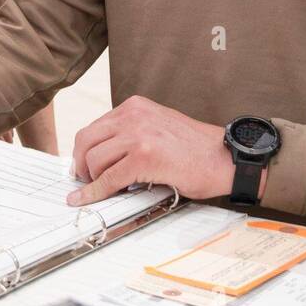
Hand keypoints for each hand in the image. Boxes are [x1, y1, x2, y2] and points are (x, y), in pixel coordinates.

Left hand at [66, 96, 233, 205]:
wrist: (225, 158)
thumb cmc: (196, 150)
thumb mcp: (158, 127)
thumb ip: (132, 134)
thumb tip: (104, 155)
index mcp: (135, 106)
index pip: (95, 127)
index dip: (83, 151)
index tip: (81, 167)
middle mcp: (133, 115)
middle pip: (86, 140)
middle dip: (80, 165)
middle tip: (84, 181)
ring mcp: (137, 134)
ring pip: (93, 160)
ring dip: (92, 180)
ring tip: (102, 189)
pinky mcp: (143, 157)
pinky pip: (108, 178)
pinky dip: (94, 192)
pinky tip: (87, 200)